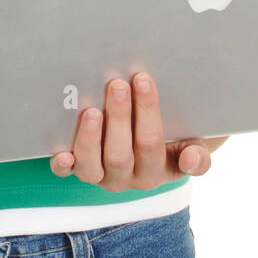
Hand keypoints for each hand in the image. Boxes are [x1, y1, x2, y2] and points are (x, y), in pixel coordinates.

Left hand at [49, 71, 228, 191]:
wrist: (154, 146)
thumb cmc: (174, 138)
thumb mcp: (193, 145)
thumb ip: (197, 155)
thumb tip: (192, 159)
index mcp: (156, 171)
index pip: (151, 142)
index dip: (147, 111)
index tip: (143, 78)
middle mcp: (126, 178)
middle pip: (120, 153)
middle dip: (119, 116)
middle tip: (117, 84)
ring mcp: (100, 175)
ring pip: (92, 165)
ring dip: (90, 139)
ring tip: (91, 110)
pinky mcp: (79, 169)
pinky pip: (67, 172)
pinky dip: (63, 164)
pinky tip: (60, 153)